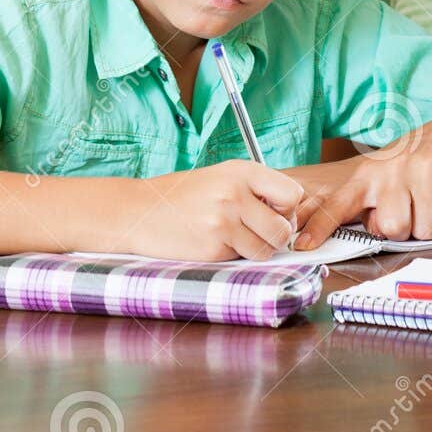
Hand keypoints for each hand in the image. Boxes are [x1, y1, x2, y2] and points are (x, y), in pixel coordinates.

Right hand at [124, 160, 304, 261]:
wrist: (138, 210)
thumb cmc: (181, 195)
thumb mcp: (220, 178)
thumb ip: (254, 190)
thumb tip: (289, 215)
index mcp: (241, 171)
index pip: (293, 194)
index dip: (288, 210)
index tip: (274, 214)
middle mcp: (235, 193)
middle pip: (284, 228)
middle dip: (276, 236)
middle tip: (256, 233)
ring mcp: (224, 221)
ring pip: (267, 249)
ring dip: (256, 250)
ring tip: (233, 238)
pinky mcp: (213, 248)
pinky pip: (242, 260)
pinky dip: (234, 257)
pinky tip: (214, 244)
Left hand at [292, 128, 431, 250]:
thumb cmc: (406, 168)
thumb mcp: (378, 181)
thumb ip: (360, 209)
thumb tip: (340, 236)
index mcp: (366, 177)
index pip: (337, 204)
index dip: (319, 227)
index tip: (302, 246)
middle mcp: (392, 170)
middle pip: (391, 227)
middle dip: (402, 229)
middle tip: (408, 211)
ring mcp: (424, 169)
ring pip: (424, 229)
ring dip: (428, 224)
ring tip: (427, 202)